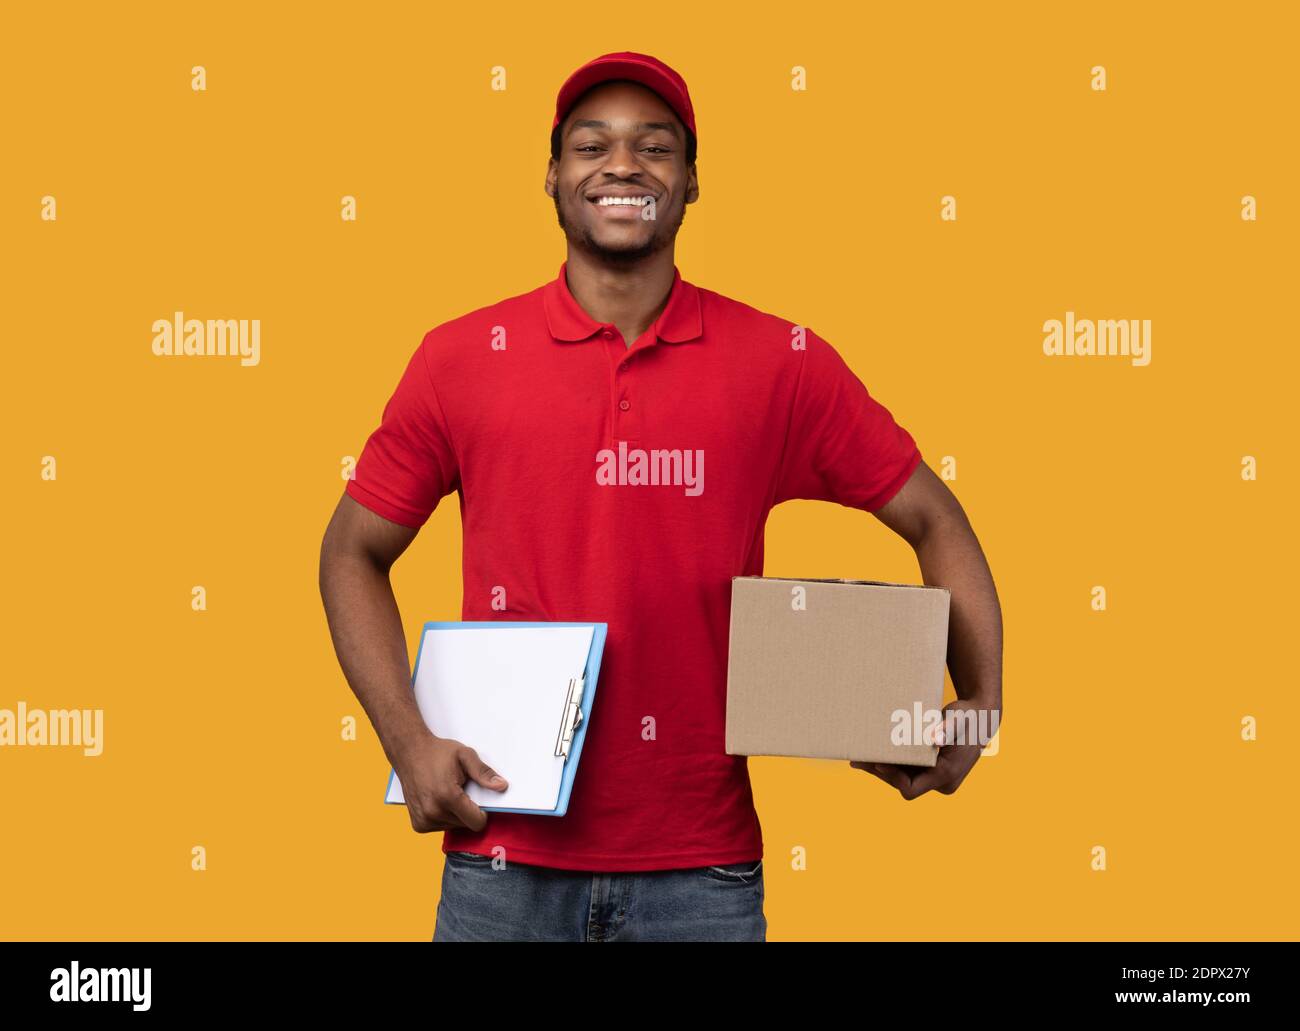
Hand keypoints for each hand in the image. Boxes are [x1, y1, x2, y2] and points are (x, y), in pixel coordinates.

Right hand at [393, 735, 508, 832]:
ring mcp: (424, 820)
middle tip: (461, 790)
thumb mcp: (465, 756)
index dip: (483, 812)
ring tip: (447, 793)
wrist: (408, 751)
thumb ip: (484, 773)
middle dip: (468, 810)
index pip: (477, 822)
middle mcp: (433, 812)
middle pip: (466, 825)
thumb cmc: (436, 752)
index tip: (480, 799)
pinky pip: (441, 827)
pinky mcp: (418, 824)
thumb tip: (501, 786)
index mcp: (447, 796)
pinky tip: (438, 800)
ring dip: (456, 814)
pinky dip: (444, 816)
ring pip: (454, 827)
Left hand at [851, 699, 994, 800]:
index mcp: (948, 774)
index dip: (892, 778)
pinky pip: (908, 772)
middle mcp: (942, 782)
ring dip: (883, 768)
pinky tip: (872, 754)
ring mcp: (937, 778)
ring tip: (858, 758)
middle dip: (881, 772)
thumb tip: (935, 738)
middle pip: (904, 784)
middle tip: (857, 760)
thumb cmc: (968, 717)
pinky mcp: (932, 770)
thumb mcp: (959, 719)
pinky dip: (892, 763)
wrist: (980, 718)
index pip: (911, 788)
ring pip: (904, 779)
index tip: (877, 763)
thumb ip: (947, 728)